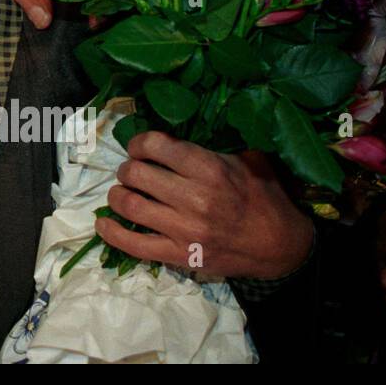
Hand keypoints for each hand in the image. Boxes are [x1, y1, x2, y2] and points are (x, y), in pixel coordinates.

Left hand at [97, 132, 313, 278]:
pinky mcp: (180, 255)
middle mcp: (194, 198)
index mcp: (210, 169)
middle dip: (127, 169)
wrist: (282, 246)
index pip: (155, 145)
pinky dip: (111, 233)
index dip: (139, 143)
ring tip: (123, 192)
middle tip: (132, 171)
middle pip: (136, 174)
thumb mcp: (249, 158)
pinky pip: (134, 245)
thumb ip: (214, 143)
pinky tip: (103, 222)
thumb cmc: (265, 197)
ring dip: (117, 195)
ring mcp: (185, 230)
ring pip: (129, 205)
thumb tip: (180, 129)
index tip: (140, 148)